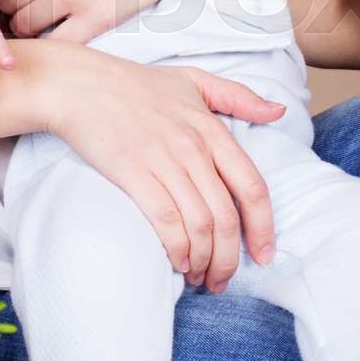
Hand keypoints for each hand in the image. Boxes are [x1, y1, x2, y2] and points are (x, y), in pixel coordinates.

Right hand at [43, 45, 285, 291]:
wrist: (80, 84)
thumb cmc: (135, 83)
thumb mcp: (194, 80)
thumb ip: (238, 96)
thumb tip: (278, 112)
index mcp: (211, 129)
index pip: (252, 187)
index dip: (263, 228)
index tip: (264, 255)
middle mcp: (193, 147)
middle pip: (226, 217)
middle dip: (230, 258)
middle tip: (223, 280)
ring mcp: (163, 160)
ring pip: (199, 225)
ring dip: (205, 260)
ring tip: (201, 278)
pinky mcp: (132, 172)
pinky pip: (166, 220)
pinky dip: (177, 249)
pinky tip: (178, 262)